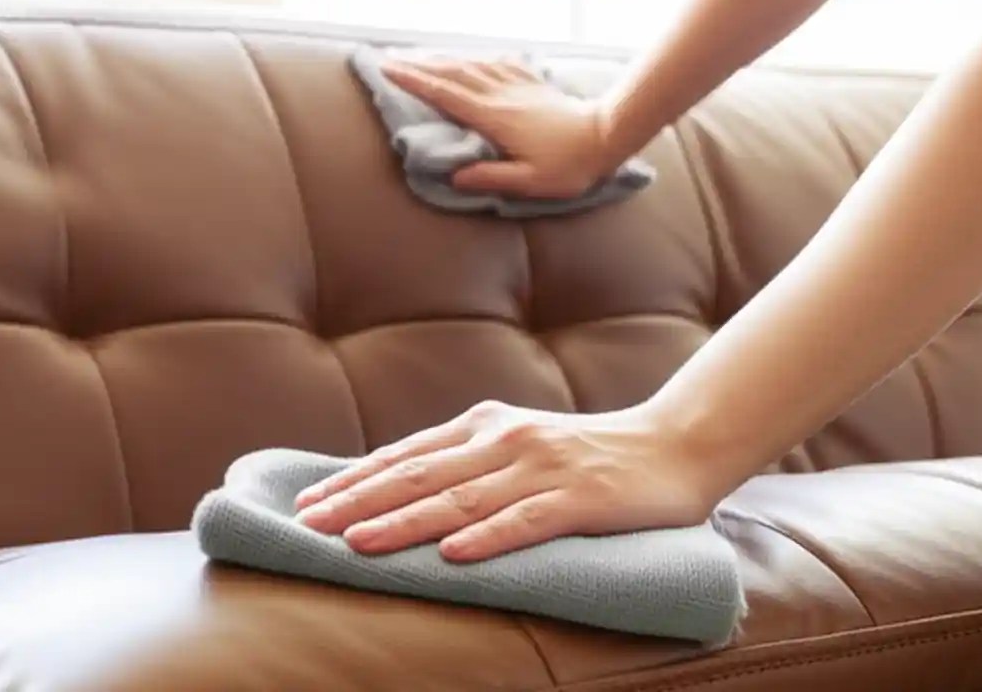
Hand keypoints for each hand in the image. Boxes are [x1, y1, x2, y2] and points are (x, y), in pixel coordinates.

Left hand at [294, 401, 722, 562]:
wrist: (673, 445)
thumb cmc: (587, 454)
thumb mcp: (518, 444)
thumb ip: (467, 460)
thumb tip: (398, 488)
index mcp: (485, 426)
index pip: (405, 455)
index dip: (354, 479)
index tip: (307, 504)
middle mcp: (505, 439)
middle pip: (419, 474)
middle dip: (359, 501)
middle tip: (309, 526)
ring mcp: (542, 467)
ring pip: (461, 499)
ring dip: (404, 521)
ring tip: (357, 543)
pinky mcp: (581, 497)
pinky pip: (526, 521)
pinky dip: (487, 537)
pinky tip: (452, 556)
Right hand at [383, 58, 616, 198]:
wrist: (607, 135)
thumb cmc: (570, 165)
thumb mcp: (530, 182)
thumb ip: (491, 177)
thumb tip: (455, 176)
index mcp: (495, 118)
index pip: (446, 96)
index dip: (415, 81)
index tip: (388, 69)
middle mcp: (501, 95)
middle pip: (453, 75)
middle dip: (420, 65)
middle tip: (390, 59)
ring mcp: (518, 86)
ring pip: (473, 66)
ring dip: (444, 60)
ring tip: (422, 57)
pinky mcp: (534, 84)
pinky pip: (499, 64)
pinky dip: (480, 60)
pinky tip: (475, 59)